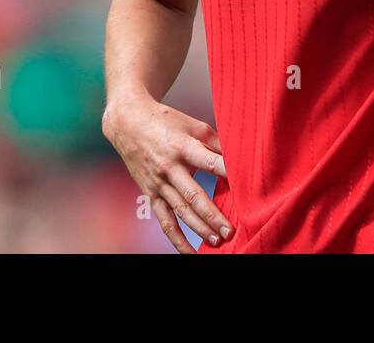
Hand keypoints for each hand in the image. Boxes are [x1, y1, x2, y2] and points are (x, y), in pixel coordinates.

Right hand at [103, 93, 231, 252]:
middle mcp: (169, 167)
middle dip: (212, 215)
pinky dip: (177, 239)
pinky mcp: (150, 193)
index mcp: (182, 146)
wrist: (127, 123)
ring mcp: (158, 183)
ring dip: (199, 229)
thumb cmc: (165, 121)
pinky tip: (190, 252)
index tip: (246, 186)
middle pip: (194, 195)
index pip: (209, 162)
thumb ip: (216, 142)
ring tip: (218, 241)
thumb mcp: (193, 125)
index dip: (227, 173)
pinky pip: (164, 220)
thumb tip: (240, 156)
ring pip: (180, 211)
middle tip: (230, 230)